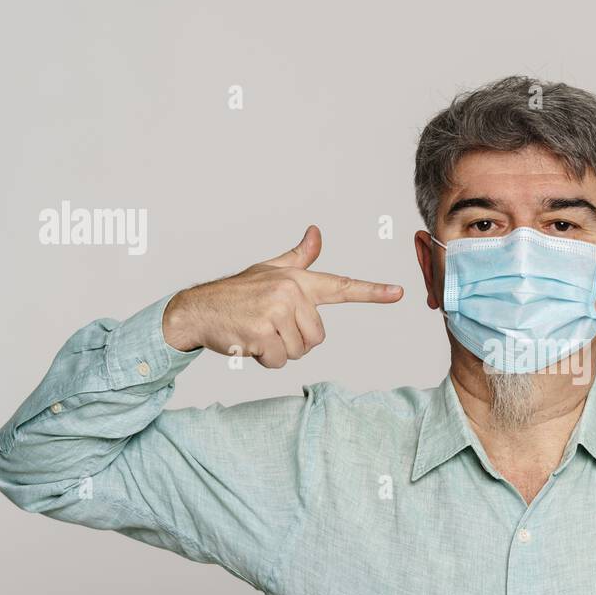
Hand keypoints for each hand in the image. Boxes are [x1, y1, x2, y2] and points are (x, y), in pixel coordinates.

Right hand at [162, 226, 403, 366]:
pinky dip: (264, 360)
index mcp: (298, 280)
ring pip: (299, 352)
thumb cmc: (237, 293)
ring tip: (258, 332)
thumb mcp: (270, 270)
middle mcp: (290, 292)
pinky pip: (278, 361)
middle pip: (317, 338)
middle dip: (294, 340)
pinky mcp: (261, 332)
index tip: (399, 293)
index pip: (342, 286)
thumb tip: (316, 233)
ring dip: (278, 351)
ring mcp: (275, 311)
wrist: (196, 309)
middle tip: (269, 326)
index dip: (372, 292)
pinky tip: (248, 342)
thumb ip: (298, 258)